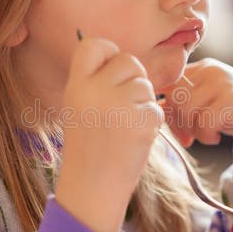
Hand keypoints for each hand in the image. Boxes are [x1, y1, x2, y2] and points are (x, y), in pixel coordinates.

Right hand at [55, 37, 162, 231]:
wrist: (92, 187)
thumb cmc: (88, 147)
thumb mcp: (78, 107)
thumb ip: (96, 82)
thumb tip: (124, 61)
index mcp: (76, 85)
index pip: (94, 44)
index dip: (108, 52)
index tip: (110, 69)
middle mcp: (96, 90)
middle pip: (129, 60)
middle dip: (132, 79)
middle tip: (122, 106)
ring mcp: (121, 105)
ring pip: (146, 85)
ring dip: (142, 103)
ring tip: (124, 127)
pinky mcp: (143, 120)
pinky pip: (156, 109)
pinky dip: (150, 123)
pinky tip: (133, 140)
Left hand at [162, 58, 232, 148]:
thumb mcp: (208, 104)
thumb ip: (184, 102)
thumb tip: (156, 109)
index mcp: (202, 68)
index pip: (167, 84)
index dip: (166, 109)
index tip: (178, 128)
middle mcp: (212, 70)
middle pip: (173, 96)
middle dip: (176, 122)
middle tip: (189, 138)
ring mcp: (224, 83)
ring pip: (186, 108)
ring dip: (192, 130)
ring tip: (205, 136)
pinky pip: (204, 121)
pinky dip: (206, 135)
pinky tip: (216, 138)